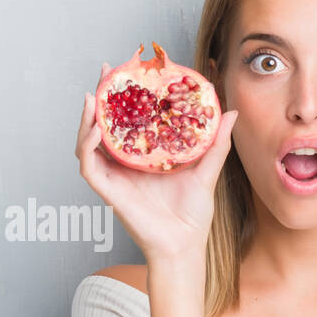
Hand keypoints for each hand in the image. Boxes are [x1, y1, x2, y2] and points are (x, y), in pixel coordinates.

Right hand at [76, 64, 237, 262]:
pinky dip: (87, 146)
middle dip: (100, 98)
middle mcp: (124, 165)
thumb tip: (230, 112)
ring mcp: (114, 177)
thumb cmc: (192, 215)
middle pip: (103, 126)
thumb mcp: (206, 170)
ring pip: (89, 143)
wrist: (184, 246)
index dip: (123, 96)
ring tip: (92, 98)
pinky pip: (89, 166)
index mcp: (142, 157)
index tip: (126, 71)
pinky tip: (94, 129)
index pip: (127, 121)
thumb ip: (216, 143)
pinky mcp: (108, 192)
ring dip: (87, 119)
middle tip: (105, 72)